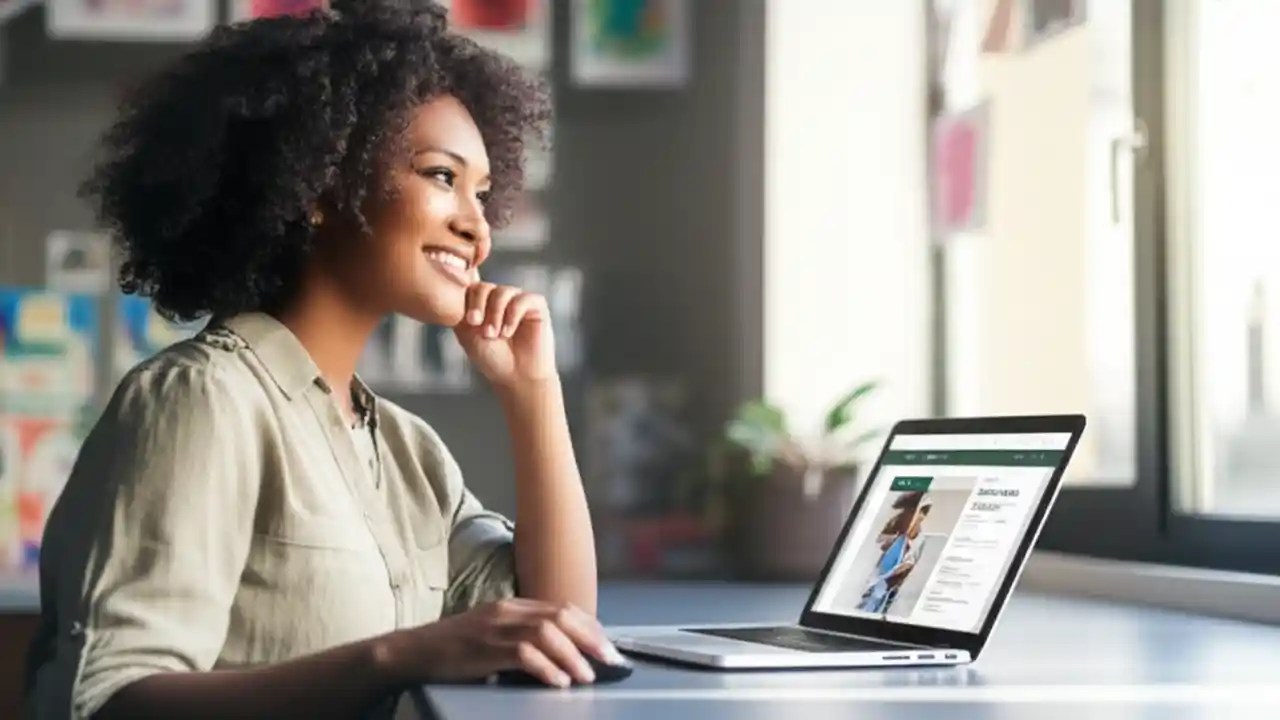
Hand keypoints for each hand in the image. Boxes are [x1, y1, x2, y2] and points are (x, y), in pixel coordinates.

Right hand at [382, 598, 622, 687]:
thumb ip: (524, 637)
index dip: (589, 626)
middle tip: (610, 659)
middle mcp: (507, 611)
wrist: (413, 652)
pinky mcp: (484, 648)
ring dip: (572, 655)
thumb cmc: (455, 648)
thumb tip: (563, 652)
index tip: (607, 645)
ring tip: (587, 676)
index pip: (561, 608)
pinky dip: (546, 667)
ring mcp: (495, 627)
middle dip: (590, 638)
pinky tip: (558, 681)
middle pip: (560, 616)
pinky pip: (523, 654)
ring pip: (547, 634)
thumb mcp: (494, 634)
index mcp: (512, 606)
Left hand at [453, 280, 556, 389]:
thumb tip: (460, 282)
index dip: (467, 299)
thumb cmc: (491, 357)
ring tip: (493, 334)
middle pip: (484, 286)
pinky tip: (508, 332)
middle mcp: (499, 297)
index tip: (468, 321)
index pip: (469, 285)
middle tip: (476, 325)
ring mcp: (518, 299)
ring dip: (495, 313)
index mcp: (481, 301)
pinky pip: (522, 299)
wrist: (516, 376)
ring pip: (502, 291)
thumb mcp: (467, 331)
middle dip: (478, 306)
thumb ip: (460, 307)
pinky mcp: (536, 305)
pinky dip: (512, 316)